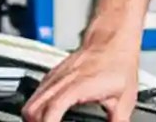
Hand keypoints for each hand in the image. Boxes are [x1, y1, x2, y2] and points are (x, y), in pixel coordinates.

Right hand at [22, 31, 140, 121]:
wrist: (113, 41)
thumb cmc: (119, 65)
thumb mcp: (125, 99)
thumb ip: (118, 120)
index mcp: (80, 86)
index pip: (53, 108)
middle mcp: (63, 80)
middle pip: (33, 108)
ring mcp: (55, 77)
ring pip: (31, 102)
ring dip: (35, 117)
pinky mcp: (52, 75)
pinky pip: (36, 95)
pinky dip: (37, 109)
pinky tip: (48, 116)